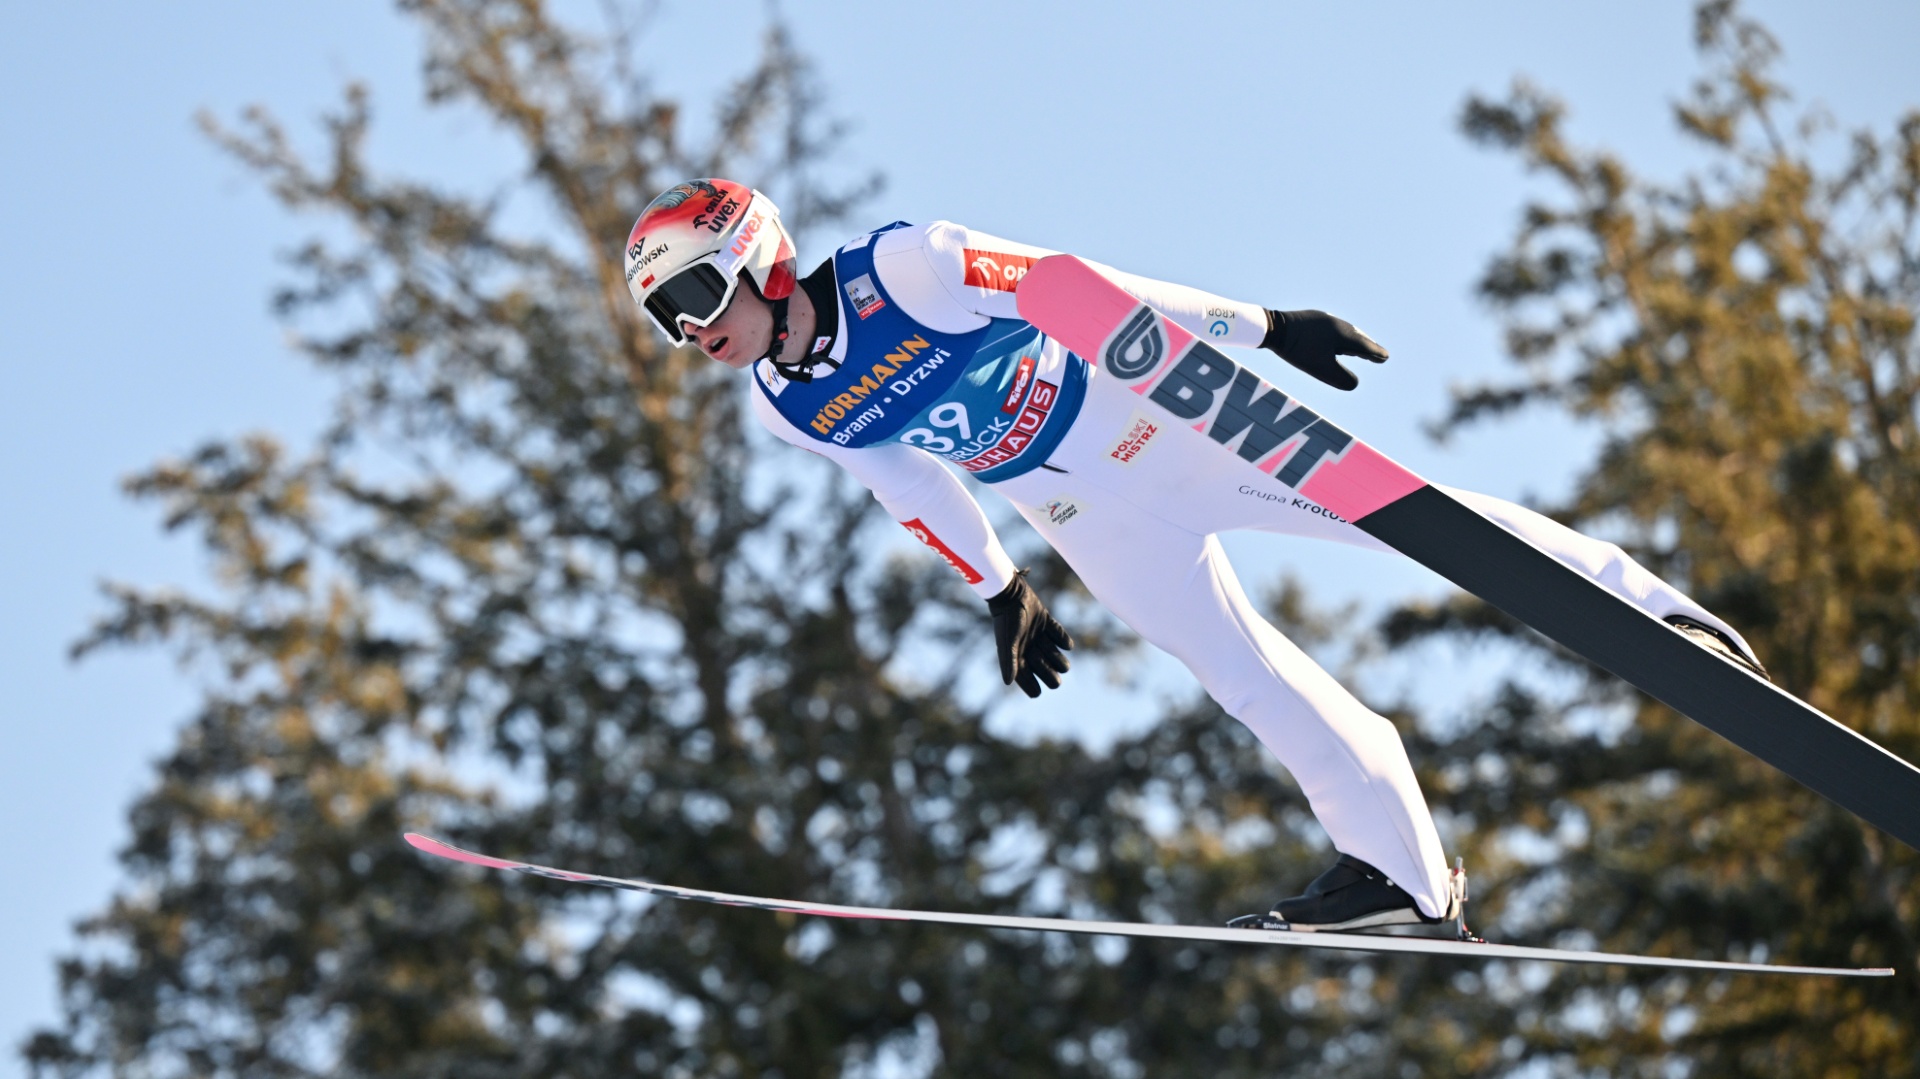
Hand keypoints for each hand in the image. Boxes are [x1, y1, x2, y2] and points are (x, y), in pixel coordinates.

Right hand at [986, 570, 1072, 697]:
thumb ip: (1009, 662)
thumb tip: (1008, 682)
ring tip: (1064, 666)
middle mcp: (1028, 648)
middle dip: (1050, 676)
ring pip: (1054, 655)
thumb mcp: (1008, 643)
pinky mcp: (1046, 624)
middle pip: (1044, 669)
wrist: (1011, 595)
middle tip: (1056, 681)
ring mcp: (1038, 636)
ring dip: (1059, 660)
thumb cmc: (1007, 621)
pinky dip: (1064, 641)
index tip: (1038, 693)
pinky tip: (1067, 646)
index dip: (1032, 687)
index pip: (1026, 679)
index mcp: (1017, 656)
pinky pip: (1059, 636)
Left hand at [1261, 309, 1388, 390]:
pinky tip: (1334, 338)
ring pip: (1345, 331)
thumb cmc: (1298, 350)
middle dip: (1368, 347)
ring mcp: (1323, 319)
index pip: (1364, 347)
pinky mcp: (1311, 318)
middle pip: (1357, 337)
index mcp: (1343, 334)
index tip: (1385, 358)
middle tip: (1379, 354)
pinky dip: (1340, 335)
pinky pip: (1332, 328)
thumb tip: (1354, 385)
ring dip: (1355, 340)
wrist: (1274, 327)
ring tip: (1360, 347)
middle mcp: (1337, 324)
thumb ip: (1341, 378)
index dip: (1375, 354)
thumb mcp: (1321, 369)